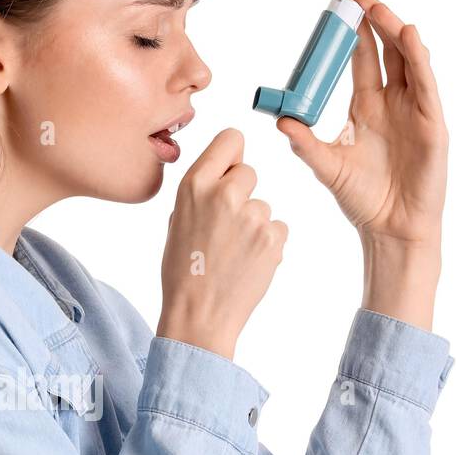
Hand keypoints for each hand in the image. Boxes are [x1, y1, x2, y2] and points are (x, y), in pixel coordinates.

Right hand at [156, 128, 286, 359]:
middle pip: (250, 172)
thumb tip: (223, 173)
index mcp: (195, 185)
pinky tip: (248, 262)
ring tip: (233, 253)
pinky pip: (277, 228)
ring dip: (254, 225)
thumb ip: (201, 192)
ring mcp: (252, 216)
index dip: (231, 156)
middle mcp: (224, 194)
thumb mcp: (178, 221)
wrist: (199, 315)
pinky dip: (267, 244)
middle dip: (243, 194)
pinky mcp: (273, 237)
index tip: (229, 171)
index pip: (231, 139)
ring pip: (264, 206)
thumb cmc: (183, 271)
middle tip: (226, 227)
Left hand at [276, 0, 447, 248]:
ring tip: (376, 6)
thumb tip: (279, 122)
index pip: (361, 60)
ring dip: (394, 30)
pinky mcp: (433, 125)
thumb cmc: (362, 200)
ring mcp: (415, 111)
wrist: (390, 228)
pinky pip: (427, 86)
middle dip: (372, 19)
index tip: (336, 6)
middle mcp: (393, 103)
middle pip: (386, 50)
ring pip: (409, 60)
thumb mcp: (327, 167)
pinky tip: (409, 37)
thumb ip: (306, 144)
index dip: (350, 34)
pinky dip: (420, 60)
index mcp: (367, 107)